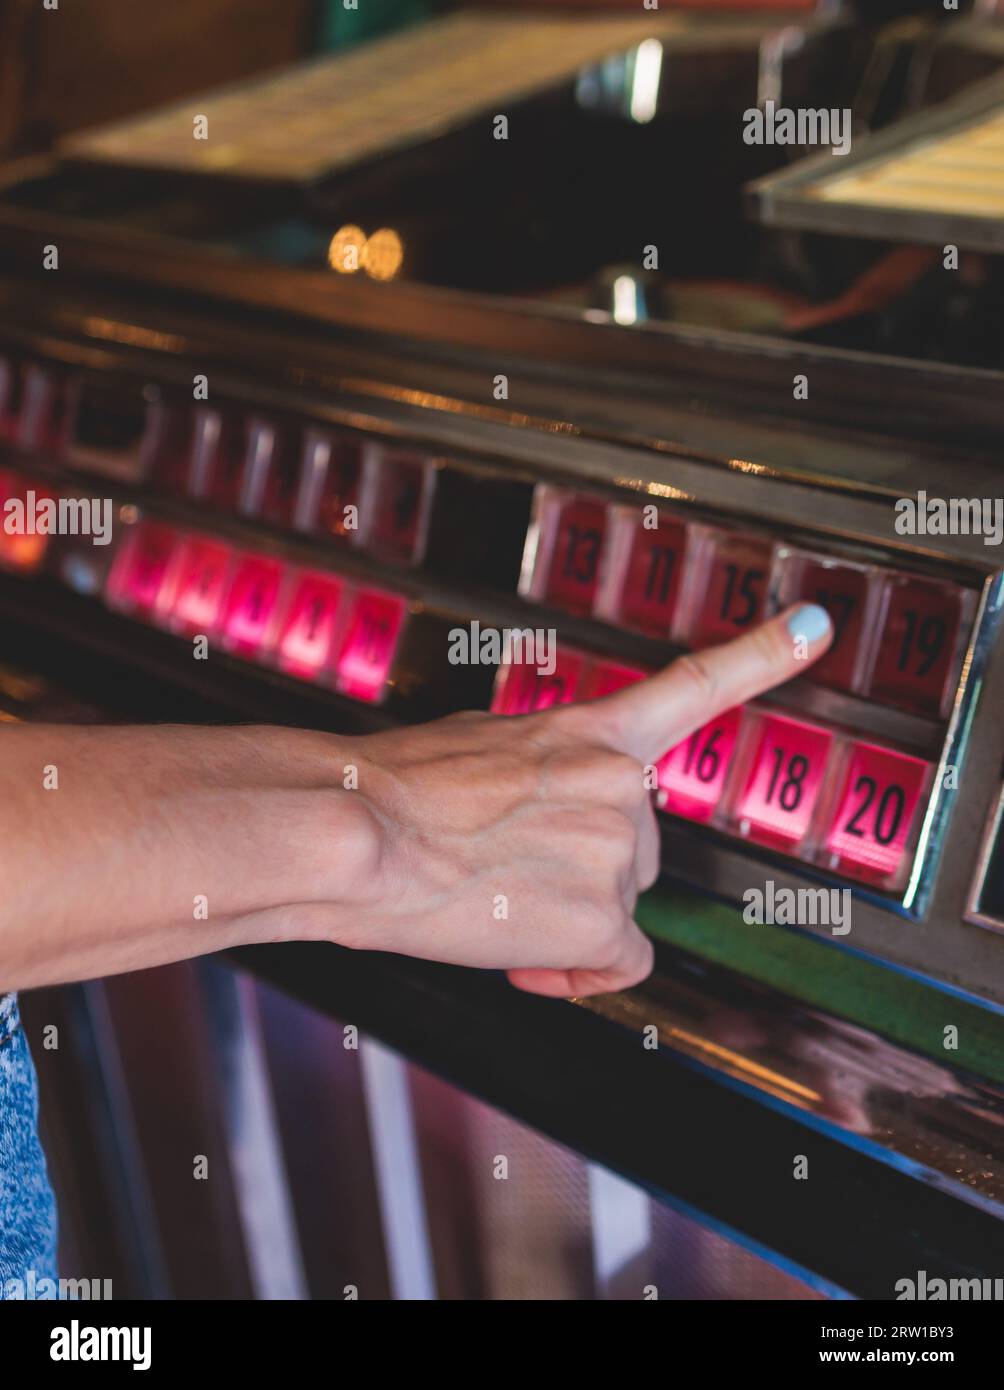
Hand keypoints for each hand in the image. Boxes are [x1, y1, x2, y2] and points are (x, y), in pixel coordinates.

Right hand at [312, 604, 831, 997]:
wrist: (357, 832)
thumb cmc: (389, 789)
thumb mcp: (473, 745)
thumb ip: (535, 768)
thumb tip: (532, 816)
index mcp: (588, 730)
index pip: (695, 682)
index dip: (764, 654)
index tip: (816, 625)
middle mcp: (622, 783)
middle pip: (635, 849)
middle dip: (583, 871)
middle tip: (505, 871)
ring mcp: (619, 851)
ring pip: (618, 908)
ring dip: (567, 920)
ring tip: (491, 903)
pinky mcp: (603, 918)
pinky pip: (617, 965)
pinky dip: (575, 973)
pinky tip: (525, 960)